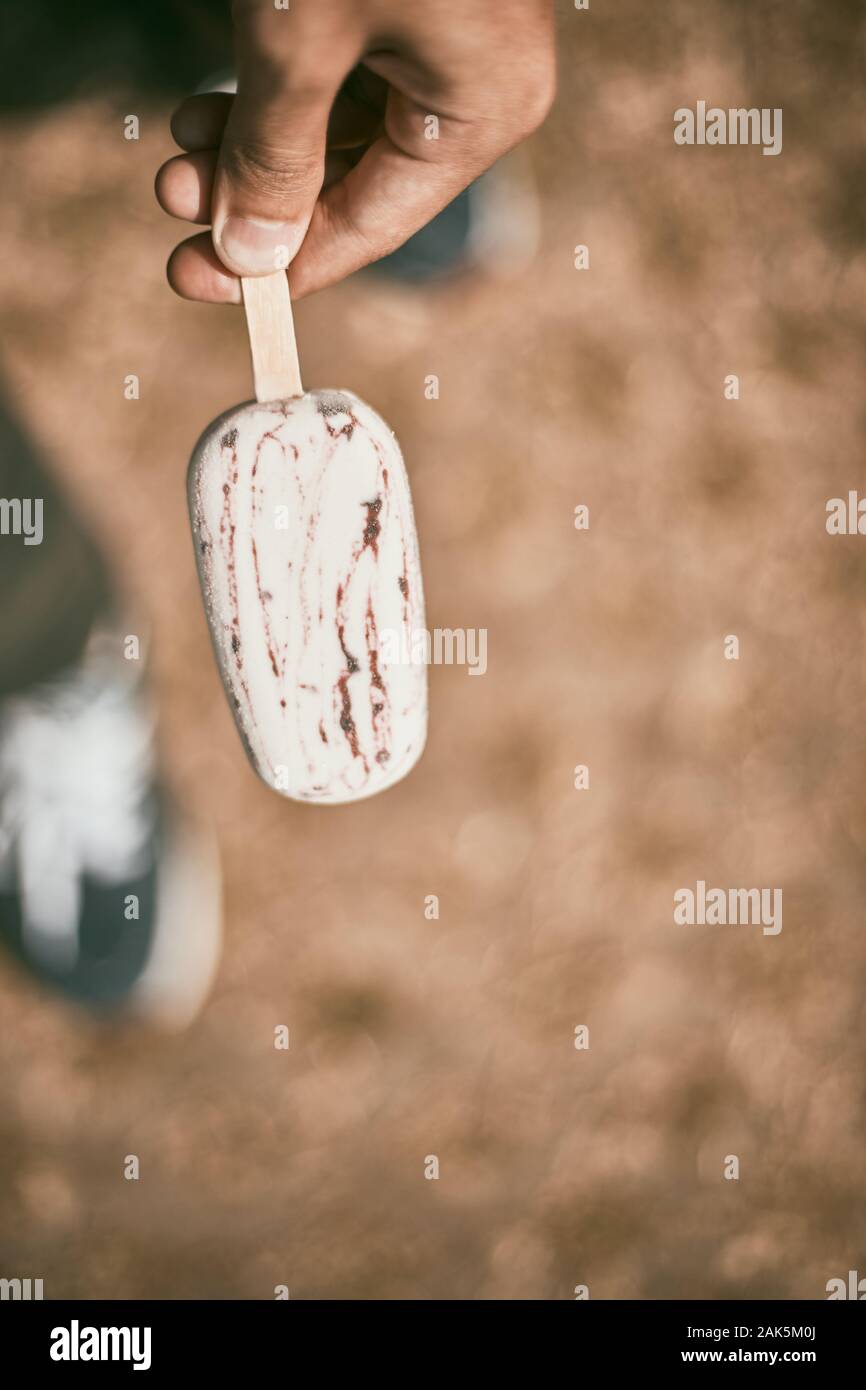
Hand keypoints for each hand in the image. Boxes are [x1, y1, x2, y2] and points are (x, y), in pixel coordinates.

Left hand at [155, 0, 554, 300]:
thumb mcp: (300, 40)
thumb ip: (273, 158)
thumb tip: (246, 258)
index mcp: (482, 110)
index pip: (372, 224)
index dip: (283, 264)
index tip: (201, 283)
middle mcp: (477, 83)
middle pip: (353, 180)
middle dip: (253, 192)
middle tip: (170, 199)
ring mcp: (449, 37)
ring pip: (340, 127)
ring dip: (255, 143)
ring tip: (179, 147)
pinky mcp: (414, 3)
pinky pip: (345, 73)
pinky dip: (279, 92)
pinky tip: (216, 99)